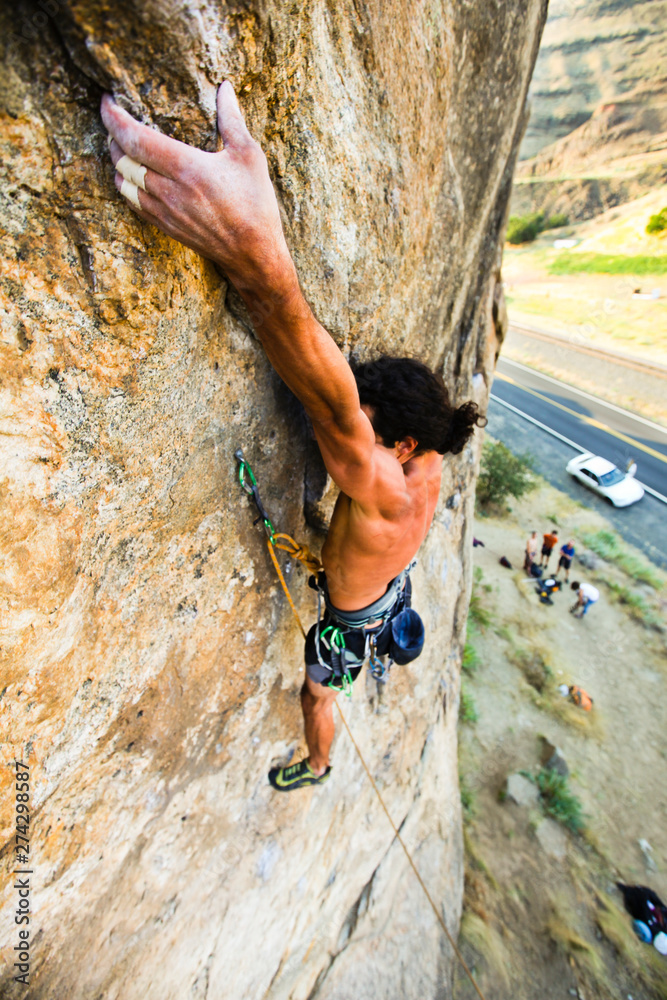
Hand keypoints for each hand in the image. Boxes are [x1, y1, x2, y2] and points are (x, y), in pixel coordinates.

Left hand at [100, 82, 296, 296]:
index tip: (107, 101)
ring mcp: (164, 212)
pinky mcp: (166, 227)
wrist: (253, 254)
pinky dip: (126, 185)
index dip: (114, 117)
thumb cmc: (255, 204)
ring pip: (124, 182)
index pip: (135, 138)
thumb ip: (232, 119)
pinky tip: (130, 176)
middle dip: (113, 136)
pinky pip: (133, 203)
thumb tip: (224, 88)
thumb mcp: (249, 156)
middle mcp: (169, 190)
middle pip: (123, 158)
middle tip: (115, 119)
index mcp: (187, 167)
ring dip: (117, 161)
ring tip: (119, 145)